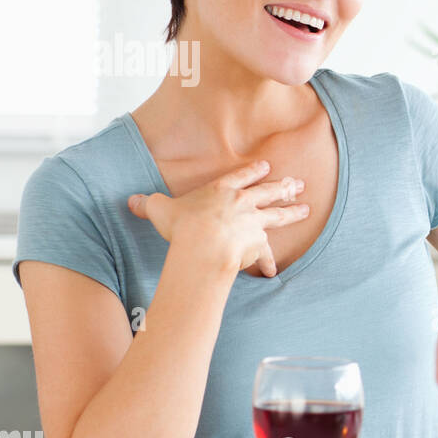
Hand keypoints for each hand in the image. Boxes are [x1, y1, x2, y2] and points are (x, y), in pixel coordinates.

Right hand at [126, 160, 309, 277]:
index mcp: (221, 190)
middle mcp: (243, 203)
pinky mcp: (258, 245)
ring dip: (293, 213)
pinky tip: (273, 270)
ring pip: (278, 216)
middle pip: (269, 192)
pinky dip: (269, 262)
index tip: (267, 166)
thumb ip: (148, 204)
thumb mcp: (160, 209)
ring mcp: (254, 223)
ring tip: (307, 209)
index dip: (254, 171)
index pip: (241, 176)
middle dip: (284, 187)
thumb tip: (130, 201)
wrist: (204, 246)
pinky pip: (266, 254)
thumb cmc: (182, 225)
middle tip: (300, 183)